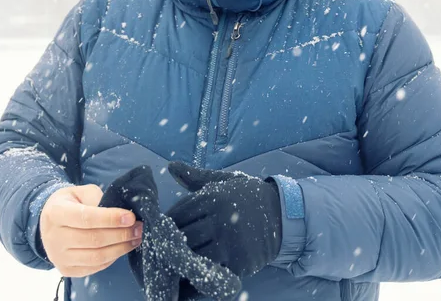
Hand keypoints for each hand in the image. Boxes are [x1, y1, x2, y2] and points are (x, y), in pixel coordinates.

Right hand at [39, 184, 142, 277]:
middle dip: (121, 234)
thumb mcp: (81, 191)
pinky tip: (122, 248)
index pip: (86, 218)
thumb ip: (98, 199)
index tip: (131, 217)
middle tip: (139, 227)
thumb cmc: (71, 202)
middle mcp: (54, 237)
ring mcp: (59, 257)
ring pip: (95, 257)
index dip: (111, 218)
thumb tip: (120, 213)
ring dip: (120, 248)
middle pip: (93, 240)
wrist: (49, 220)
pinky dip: (112, 258)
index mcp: (56, 213)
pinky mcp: (66, 270)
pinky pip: (94, 268)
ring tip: (135, 238)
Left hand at [167, 162, 281, 277]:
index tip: (158, 231)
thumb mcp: (223, 182)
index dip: (166, 224)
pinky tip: (192, 273)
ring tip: (172, 263)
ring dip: (182, 261)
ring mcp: (232, 243)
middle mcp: (222, 219)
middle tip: (161, 250)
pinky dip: (199, 274)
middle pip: (184, 236)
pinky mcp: (240, 263)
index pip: (179, 214)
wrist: (281, 214)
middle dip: (170, 244)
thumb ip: (195, 177)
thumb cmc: (247, 196)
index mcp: (214, 198)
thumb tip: (170, 166)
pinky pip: (212, 272)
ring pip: (195, 256)